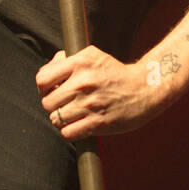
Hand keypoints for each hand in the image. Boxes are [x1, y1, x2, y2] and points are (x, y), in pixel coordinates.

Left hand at [35, 46, 160, 139]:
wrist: (146, 88)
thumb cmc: (116, 73)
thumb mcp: (93, 56)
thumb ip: (67, 60)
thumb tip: (49, 68)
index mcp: (80, 63)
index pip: (42, 79)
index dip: (44, 88)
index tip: (52, 90)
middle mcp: (83, 82)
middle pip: (47, 102)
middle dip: (53, 105)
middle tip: (64, 104)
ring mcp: (90, 104)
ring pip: (55, 119)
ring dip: (62, 120)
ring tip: (73, 115)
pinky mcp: (98, 122)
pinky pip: (68, 133)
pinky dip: (70, 131)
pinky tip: (79, 125)